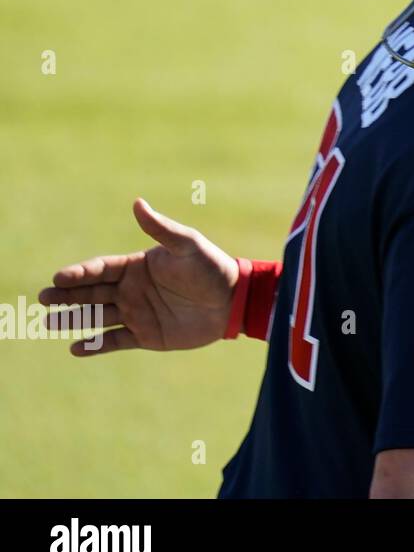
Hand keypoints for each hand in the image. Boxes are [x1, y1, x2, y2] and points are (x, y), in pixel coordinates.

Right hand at [38, 198, 239, 354]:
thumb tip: (137, 203)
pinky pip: (114, 341)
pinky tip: (75, 348)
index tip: (60, 277)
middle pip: (91, 292)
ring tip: (48, 321)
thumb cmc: (212, 268)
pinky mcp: (146, 336)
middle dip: (66, 295)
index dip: (80, 273)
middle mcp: (131, 290)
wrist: (233, 301)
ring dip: (73, 319)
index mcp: (137, 266)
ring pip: (97, 317)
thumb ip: (161, 228)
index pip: (100, 269)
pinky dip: (94, 345)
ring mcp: (136, 313)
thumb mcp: (187, 244)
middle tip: (43, 298)